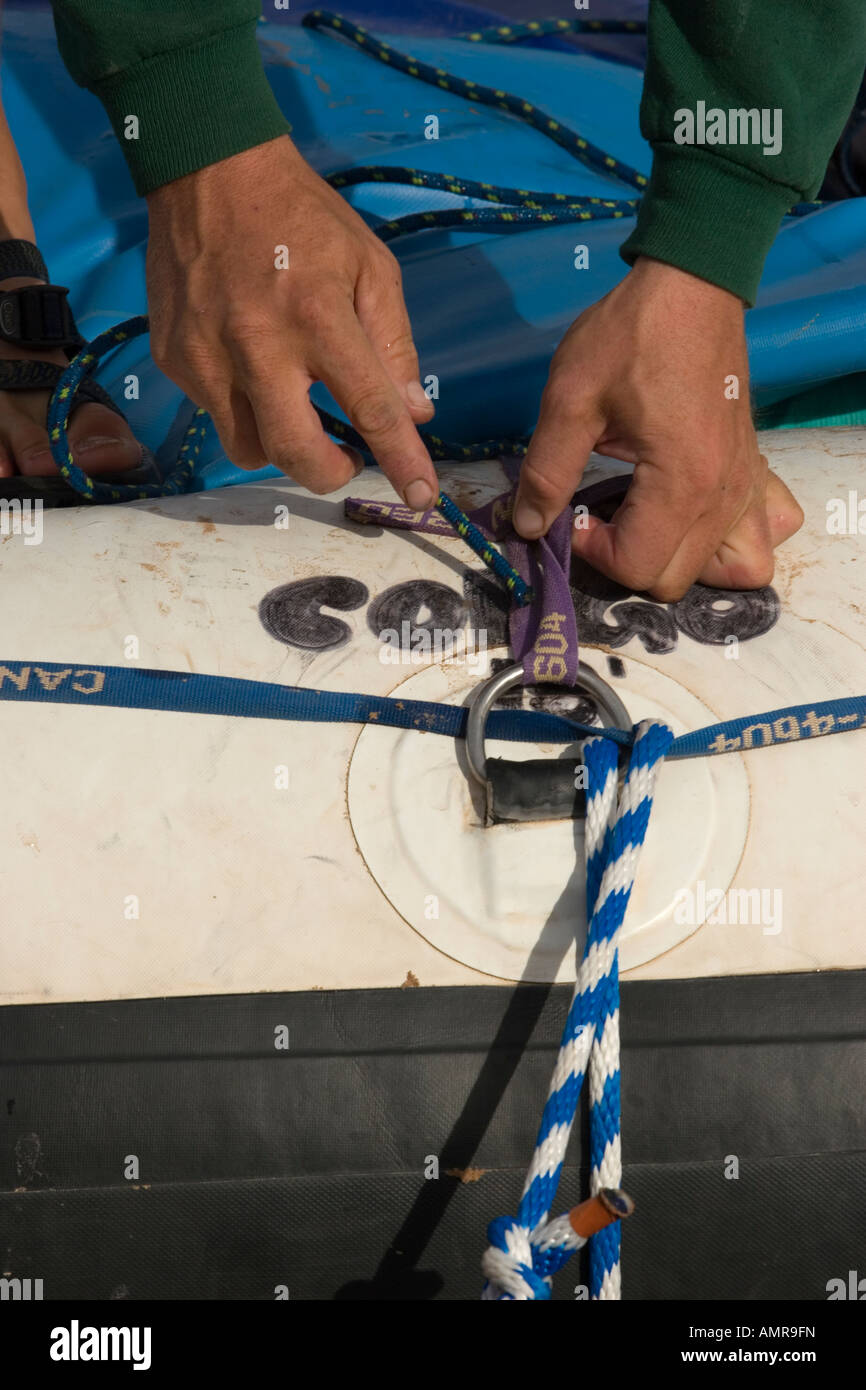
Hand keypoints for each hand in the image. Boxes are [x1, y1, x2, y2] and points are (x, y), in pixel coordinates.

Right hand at [145, 135, 437, 505]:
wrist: (208, 168)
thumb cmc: (303, 216)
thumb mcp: (370, 265)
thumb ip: (394, 344)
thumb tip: (413, 414)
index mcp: (319, 317)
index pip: (370, 409)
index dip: (400, 460)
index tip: (420, 495)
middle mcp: (258, 345)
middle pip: (295, 453)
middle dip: (328, 474)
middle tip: (345, 460)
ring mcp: (206, 356)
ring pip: (247, 447)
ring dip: (280, 444)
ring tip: (292, 402)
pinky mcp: (174, 359)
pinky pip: (215, 412)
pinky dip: (241, 406)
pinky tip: (249, 363)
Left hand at [513, 256, 802, 600]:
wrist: (692, 285)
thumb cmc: (630, 336)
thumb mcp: (571, 399)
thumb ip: (546, 471)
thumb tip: (528, 526)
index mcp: (681, 484)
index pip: (636, 566)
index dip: (591, 551)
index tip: (572, 512)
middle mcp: (724, 498)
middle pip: (674, 580)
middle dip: (627, 561)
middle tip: (599, 516)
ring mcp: (747, 488)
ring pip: (727, 570)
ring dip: (678, 561)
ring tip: (644, 524)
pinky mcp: (753, 472)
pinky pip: (760, 535)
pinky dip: (726, 542)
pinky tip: (691, 516)